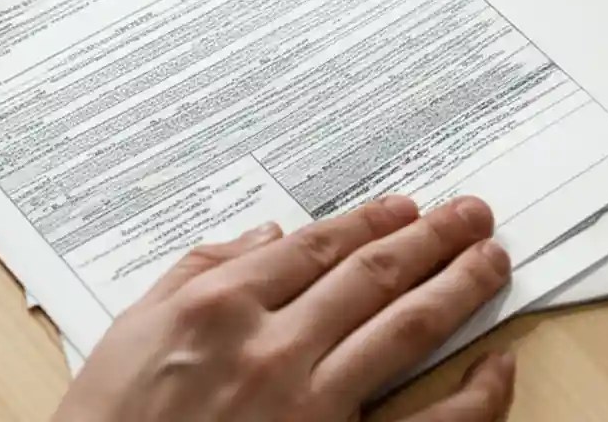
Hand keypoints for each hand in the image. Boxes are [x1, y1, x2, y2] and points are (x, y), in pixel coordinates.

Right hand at [55, 196, 514, 421]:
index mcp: (219, 306)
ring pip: (403, 330)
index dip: (368, 222)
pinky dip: (473, 397)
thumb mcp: (131, 330)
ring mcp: (310, 405)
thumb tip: (266, 233)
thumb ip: (197, 269)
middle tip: (471, 214)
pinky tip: (498, 364)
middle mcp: (271, 347)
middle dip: (429, 238)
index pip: (314, 248)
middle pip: (370, 276)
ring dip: (456, 286)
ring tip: (491, 257)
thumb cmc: (109, 421)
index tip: (404, 207)